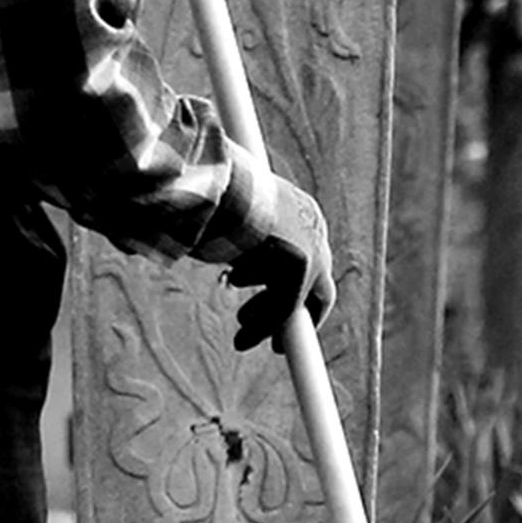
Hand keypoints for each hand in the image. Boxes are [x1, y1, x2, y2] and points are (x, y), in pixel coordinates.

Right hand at [219, 159, 339, 350]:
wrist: (215, 181)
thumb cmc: (210, 192)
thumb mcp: (230, 213)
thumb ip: (237, 234)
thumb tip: (209, 241)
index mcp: (298, 208)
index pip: (305, 253)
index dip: (284, 281)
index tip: (262, 296)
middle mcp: (312, 227)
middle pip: (312, 280)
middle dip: (282, 304)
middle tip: (253, 320)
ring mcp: (312, 246)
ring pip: (295, 298)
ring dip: (269, 320)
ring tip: (242, 333)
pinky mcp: (302, 266)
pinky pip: (286, 309)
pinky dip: (264, 329)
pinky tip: (243, 341)